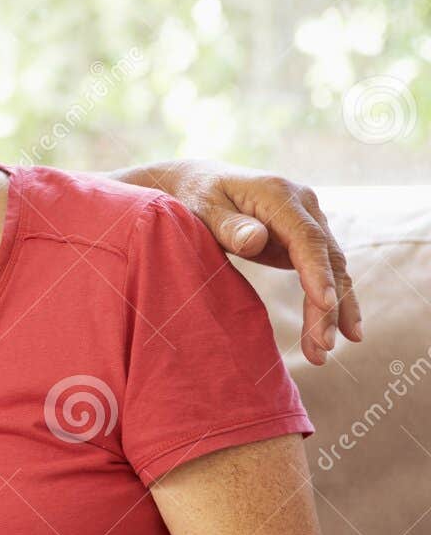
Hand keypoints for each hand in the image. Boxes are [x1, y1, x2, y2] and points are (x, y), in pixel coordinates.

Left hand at [119, 160, 362, 365]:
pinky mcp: (304, 240)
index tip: (324, 304)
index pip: (307, 237)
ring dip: (334, 311)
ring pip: (332, 269)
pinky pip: (324, 273)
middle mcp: (303, 205)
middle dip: (328, 304)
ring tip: (325, 351)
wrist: (198, 183)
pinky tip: (339, 332)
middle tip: (322, 347)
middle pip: (326, 258)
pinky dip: (331, 302)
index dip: (317, 271)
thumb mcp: (201, 208)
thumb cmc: (195, 197)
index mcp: (278, 195)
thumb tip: (255, 239)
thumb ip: (227, 225)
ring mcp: (308, 221)